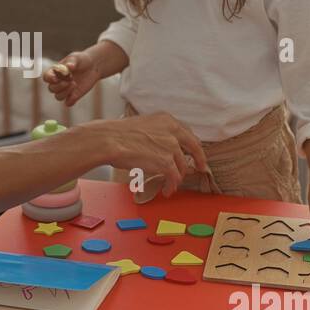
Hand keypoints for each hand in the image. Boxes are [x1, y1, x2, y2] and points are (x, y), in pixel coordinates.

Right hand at [43, 52, 100, 106]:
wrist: (93, 66)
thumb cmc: (81, 60)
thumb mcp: (77, 58)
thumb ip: (72, 62)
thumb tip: (69, 67)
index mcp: (55, 72)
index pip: (46, 77)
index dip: (49, 79)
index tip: (56, 78)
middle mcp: (58, 82)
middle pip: (51, 88)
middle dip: (59, 86)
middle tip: (70, 80)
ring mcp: (65, 90)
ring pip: (58, 97)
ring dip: (65, 92)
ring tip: (74, 84)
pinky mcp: (73, 96)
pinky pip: (68, 103)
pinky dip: (71, 100)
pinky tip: (76, 93)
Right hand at [89, 112, 207, 197]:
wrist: (109, 140)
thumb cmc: (118, 134)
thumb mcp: (143, 125)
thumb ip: (158, 133)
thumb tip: (163, 147)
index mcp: (167, 119)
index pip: (188, 133)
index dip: (192, 145)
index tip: (195, 152)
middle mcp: (173, 131)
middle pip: (194, 147)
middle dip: (198, 159)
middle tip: (200, 168)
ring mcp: (171, 147)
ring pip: (182, 166)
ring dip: (177, 177)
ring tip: (171, 185)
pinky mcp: (166, 162)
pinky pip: (174, 177)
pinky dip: (171, 185)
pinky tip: (167, 189)